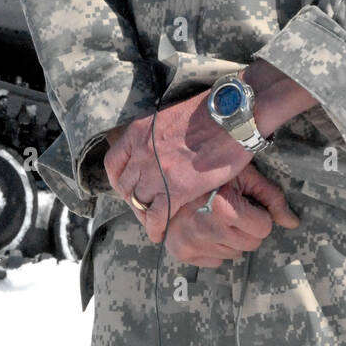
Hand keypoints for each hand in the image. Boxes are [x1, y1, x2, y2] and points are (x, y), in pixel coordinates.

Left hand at [105, 92, 250, 242]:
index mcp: (139, 131)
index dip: (119, 180)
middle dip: (133, 199)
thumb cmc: (209, 112)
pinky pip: (157, 216)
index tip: (130, 187)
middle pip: (125, 186)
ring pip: (139, 202)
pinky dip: (156, 228)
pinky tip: (161, 233)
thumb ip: (157, 135)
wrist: (232, 116)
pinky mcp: (177, 188)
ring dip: (144, 214)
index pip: (113, 162)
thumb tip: (160, 148)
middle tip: (145, 207)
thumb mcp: (170, 116)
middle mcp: (142, 152)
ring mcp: (157, 171)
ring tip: (154, 221)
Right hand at [163, 163, 298, 266]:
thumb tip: (293, 223)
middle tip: (233, 210)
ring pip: (234, 254)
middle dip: (248, 228)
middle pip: (251, 244)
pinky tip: (206, 227)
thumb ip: (271, 198)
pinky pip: (214, 262)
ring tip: (217, 216)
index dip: (259, 215)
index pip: (263, 229)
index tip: (247, 203)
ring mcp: (190, 242)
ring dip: (231, 238)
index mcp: (224, 208)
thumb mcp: (245, 176)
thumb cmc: (215, 171)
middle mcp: (206, 228)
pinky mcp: (180, 251)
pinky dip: (214, 248)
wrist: (173, 172)